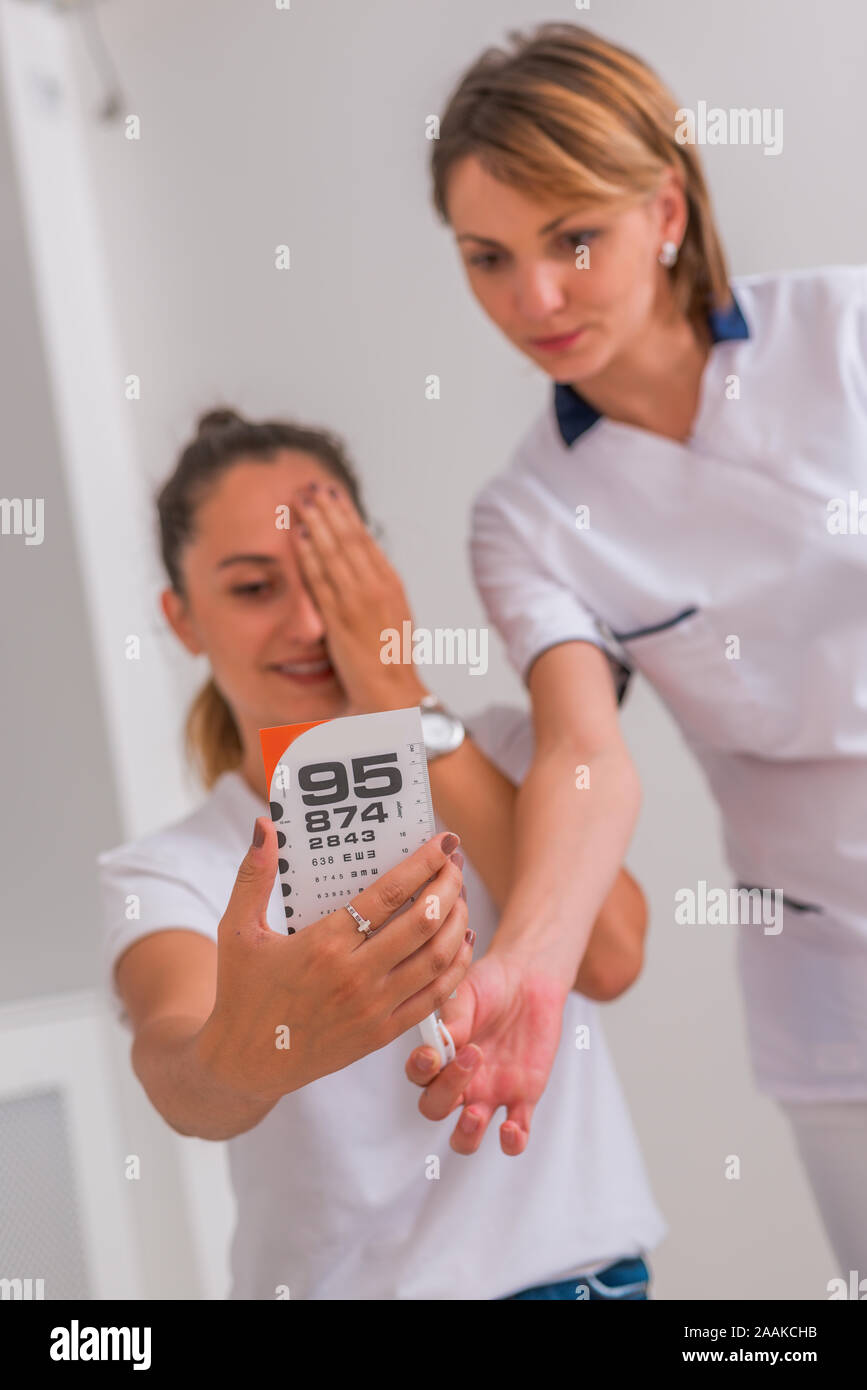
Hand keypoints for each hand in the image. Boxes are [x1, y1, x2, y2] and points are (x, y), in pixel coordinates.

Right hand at [196, 820, 471, 1103]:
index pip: (389, 894)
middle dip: (449, 885)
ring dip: (458, 922)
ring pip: (437, 958)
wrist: (246, 1063)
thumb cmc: (242, 992)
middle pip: (424, 921)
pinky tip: (462, 942)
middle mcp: (355, 975)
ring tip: (460, 897)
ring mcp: (373, 1007)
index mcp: (323, 943)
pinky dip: (456, 966)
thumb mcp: (236, 930)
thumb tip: (264, 825)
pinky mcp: (382, 1033)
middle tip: (455, 863)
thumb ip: (253, 876)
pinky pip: (434, 997)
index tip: (445, 841)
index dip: (424, 863)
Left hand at [291, 480, 428, 713]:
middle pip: (349, 537)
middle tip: (311, 485)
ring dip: (316, 521)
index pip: (365, 541)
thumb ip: (376, 598)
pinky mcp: (341, 619)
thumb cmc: (393, 665)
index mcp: (391, 585)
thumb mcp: (391, 621)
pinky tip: (297, 534)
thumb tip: (363, 579)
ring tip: (300, 499)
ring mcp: (360, 601)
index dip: (346, 515)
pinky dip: (308, 554)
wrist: (397, 696)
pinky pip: (321, 579)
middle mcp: (378, 586)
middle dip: (329, 509)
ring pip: (335, 551)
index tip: (332, 495)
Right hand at [404, 951, 568, 1155]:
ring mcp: (489, 1094)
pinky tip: (510, 1128)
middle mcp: (459, 1081)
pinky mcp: (522, 1099)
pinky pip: (516, 1135)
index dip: (420, 1071)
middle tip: (471, 1058)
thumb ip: (452, 1020)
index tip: (431, 1055)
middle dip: (447, 1091)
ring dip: (466, 1135)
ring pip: (466, 1138)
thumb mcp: (465, 994)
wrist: (529, 979)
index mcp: (440, 1055)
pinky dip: (512, 1141)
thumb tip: (439, 1043)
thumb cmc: (490, 984)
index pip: (419, 1076)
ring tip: (475, 1115)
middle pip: (435, 1108)